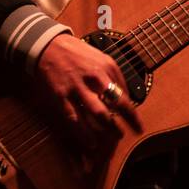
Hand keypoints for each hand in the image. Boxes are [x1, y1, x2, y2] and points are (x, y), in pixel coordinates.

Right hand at [35, 33, 142, 150]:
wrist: (50, 46)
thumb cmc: (79, 54)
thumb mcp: (103, 59)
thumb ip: (116, 78)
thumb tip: (126, 99)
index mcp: (106, 68)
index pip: (124, 96)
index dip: (133, 116)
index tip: (139, 128)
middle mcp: (94, 78)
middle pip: (112, 106)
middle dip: (120, 123)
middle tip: (122, 135)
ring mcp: (77, 88)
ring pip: (96, 114)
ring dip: (106, 129)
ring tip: (110, 139)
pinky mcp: (62, 96)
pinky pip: (75, 118)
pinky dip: (84, 133)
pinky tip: (90, 142)